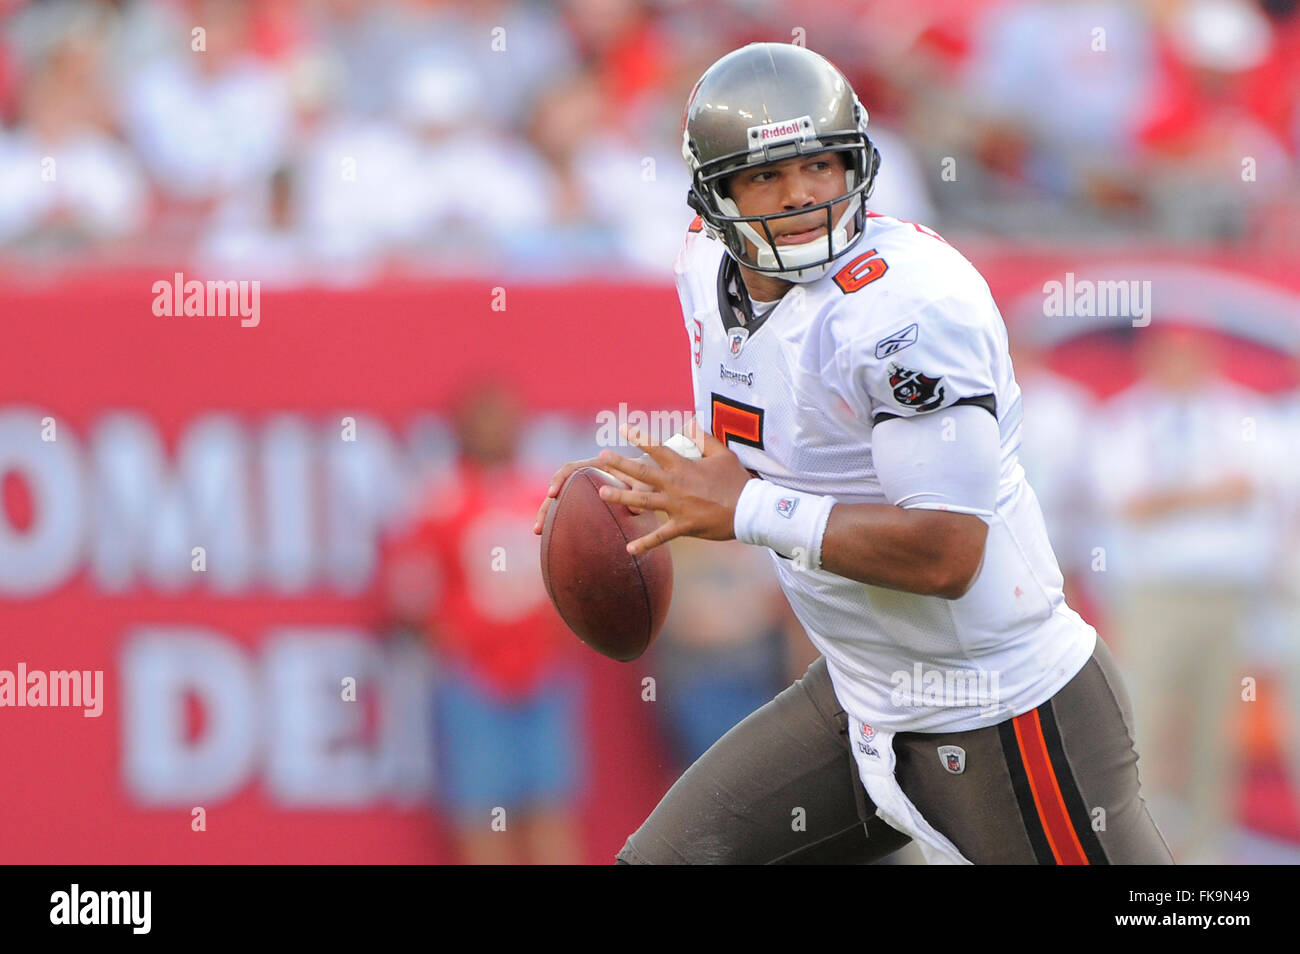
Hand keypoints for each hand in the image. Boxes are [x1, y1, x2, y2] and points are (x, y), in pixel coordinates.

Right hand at [532, 455, 656, 534]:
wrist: (648, 474)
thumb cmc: (647, 476)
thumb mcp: (646, 482)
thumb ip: (641, 492)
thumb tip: (636, 510)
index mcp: (596, 465)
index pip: (570, 469)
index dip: (558, 480)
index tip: (552, 494)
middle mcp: (585, 474)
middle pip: (557, 488)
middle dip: (546, 507)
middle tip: (538, 528)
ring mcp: (582, 487)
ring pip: (559, 499)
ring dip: (547, 514)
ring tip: (538, 533)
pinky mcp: (584, 497)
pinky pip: (567, 507)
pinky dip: (559, 519)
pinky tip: (554, 536)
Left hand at [594, 418, 752, 554]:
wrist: (749, 510)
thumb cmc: (737, 481)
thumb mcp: (724, 455)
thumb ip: (705, 439)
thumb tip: (691, 423)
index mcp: (684, 467)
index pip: (657, 449)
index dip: (639, 437)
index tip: (623, 428)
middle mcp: (676, 485)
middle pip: (642, 472)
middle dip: (620, 464)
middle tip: (601, 457)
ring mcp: (677, 506)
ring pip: (643, 501)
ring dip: (621, 496)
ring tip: (601, 492)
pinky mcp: (683, 526)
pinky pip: (660, 536)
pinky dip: (645, 543)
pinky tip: (629, 549)